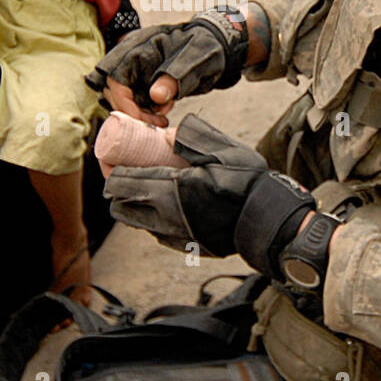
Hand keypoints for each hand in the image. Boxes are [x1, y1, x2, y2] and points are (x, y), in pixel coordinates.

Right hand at [86, 9, 249, 124]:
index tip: (142, 120)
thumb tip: (156, 97)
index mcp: (137, 47)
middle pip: (115, 91)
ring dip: (141, 111)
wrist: (215, 44)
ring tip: (164, 112)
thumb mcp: (192, 63)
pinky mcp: (143, 78)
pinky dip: (147, 108)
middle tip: (158, 121)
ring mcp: (136, 68)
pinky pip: (135, 97)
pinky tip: (165, 107)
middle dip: (133, 111)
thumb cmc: (203, 47)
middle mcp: (131, 58)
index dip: (125, 104)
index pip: (116, 80)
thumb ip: (174, 79)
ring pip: (124, 97)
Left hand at [105, 115, 314, 277]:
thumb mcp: (221, 148)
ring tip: (147, 186)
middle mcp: (165, 217)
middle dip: (117, 189)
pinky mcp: (185, 245)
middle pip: (120, 207)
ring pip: (136, 222)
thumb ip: (190, 137)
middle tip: (127, 172)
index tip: (115, 157)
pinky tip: (168, 203)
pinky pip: (157, 232)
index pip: (121, 184)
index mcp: (169, 191)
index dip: (112, 169)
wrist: (269, 220)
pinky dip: (153, 217)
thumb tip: (166, 135)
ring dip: (134, 204)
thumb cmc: (246, 182)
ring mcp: (174, 235)